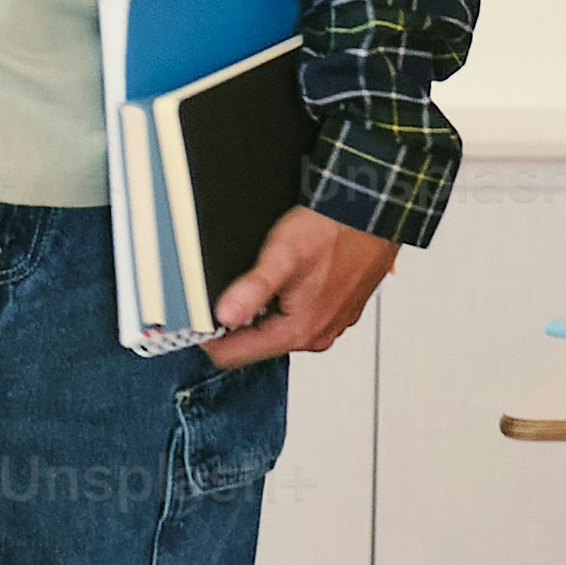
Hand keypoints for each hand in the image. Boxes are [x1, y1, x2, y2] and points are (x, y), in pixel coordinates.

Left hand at [204, 208, 401, 367]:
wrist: (373, 209)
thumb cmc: (333, 229)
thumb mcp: (283, 255)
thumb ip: (252, 290)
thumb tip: (223, 317)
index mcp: (298, 331)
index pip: (231, 355)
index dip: (206, 335)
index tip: (192, 314)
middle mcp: (316, 336)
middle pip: (253, 343)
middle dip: (233, 322)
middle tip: (222, 289)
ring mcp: (329, 325)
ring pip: (275, 329)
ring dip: (259, 311)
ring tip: (258, 278)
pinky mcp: (338, 311)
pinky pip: (298, 316)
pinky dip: (284, 303)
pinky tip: (286, 277)